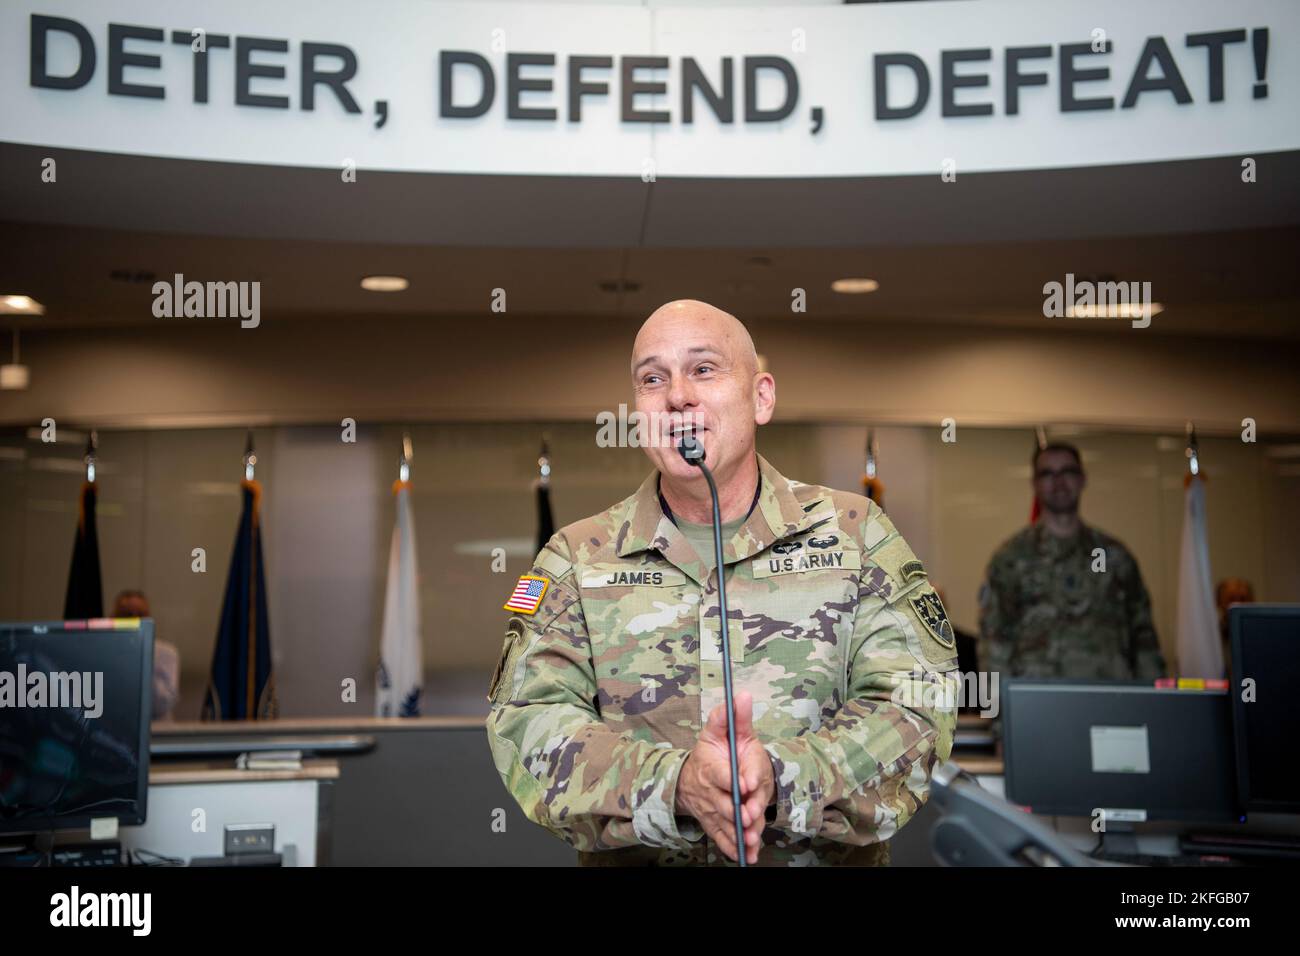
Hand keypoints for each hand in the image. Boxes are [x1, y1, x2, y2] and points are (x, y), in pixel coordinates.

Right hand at [676, 691, 773, 863]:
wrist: (691, 777)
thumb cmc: (711, 751)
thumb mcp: (719, 730)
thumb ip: (731, 716)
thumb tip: (742, 694)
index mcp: (710, 766)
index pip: (720, 774)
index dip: (731, 779)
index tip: (744, 784)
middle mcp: (709, 791)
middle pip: (723, 804)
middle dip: (736, 811)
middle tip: (750, 817)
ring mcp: (711, 810)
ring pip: (724, 824)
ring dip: (737, 834)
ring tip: (750, 841)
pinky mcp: (714, 825)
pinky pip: (722, 838)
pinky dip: (733, 848)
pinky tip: (746, 856)